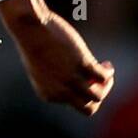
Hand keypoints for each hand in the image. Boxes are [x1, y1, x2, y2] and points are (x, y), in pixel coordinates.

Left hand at [0, 0, 113, 115]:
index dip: (82, 93)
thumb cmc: (33, 44)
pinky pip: (103, 77)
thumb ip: (56, 77)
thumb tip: (78, 77)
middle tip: (101, 82)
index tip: (86, 80)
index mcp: (48, 95)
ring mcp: (72, 79)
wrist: (29, 29)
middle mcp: (60, 91)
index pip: (72, 104)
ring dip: (106, 85)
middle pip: (88, 108)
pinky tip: (107, 64)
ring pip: (98, 96)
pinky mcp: (82, 64)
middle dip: (98, 97)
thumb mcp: (42, 67)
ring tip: (106, 71)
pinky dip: (108, 73)